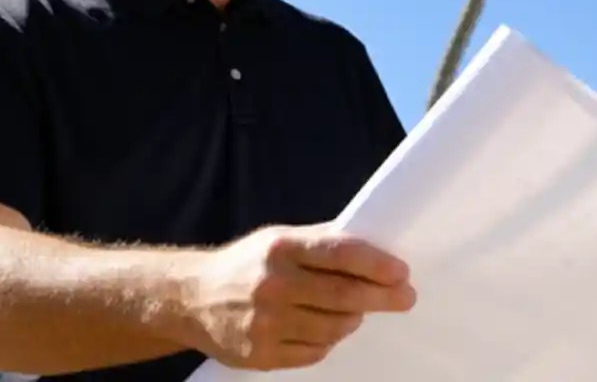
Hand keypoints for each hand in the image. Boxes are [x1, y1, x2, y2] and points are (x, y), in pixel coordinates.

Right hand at [186, 224, 415, 369]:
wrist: (191, 299)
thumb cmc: (247, 265)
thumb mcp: (280, 240)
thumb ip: (323, 241)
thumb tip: (376, 244)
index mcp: (281, 249)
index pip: (340, 254)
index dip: (376, 265)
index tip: (401, 272)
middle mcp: (272, 285)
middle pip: (343, 296)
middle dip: (382, 297)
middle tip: (405, 298)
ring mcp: (265, 324)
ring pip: (334, 328)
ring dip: (354, 319)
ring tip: (355, 311)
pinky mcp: (260, 355)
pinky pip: (315, 352)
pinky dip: (328, 340)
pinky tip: (323, 328)